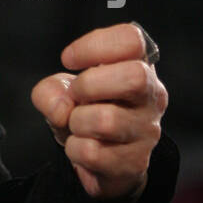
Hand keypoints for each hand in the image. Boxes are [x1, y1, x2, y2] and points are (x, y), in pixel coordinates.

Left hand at [30, 23, 167, 202]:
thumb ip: (50, 90)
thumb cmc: (84, 109)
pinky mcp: (135, 163)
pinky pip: (93, 152)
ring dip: (76, 121)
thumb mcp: (61, 91)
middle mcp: (151, 95)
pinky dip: (74, 149)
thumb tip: (63, 108)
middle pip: (134, 76)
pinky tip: (82, 147)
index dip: (95, 45)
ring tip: (78, 124)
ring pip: (107, 120)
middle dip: (89, 84)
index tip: (68, 59)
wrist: (97, 159)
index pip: (131, 39)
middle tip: (76, 94)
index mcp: (138, 65)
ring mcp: (147, 131)